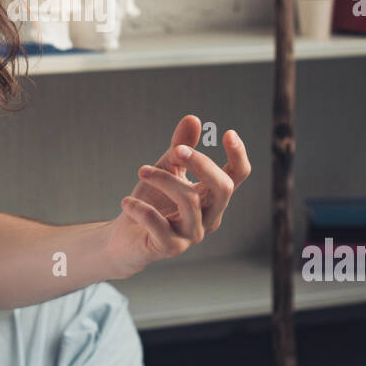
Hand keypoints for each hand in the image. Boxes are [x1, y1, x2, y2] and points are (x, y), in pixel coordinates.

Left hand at [104, 115, 251, 277]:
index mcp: (213, 196)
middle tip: (176, 150)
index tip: (227, 133)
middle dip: (201, 163)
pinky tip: (126, 202)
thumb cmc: (152, 200)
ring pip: (190, 201)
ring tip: (141, 171)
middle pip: (223, 188)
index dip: (238, 155)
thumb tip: (193, 118)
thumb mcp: (166, 169)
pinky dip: (141, 208)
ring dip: (163, 180)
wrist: (126, 236)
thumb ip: (180, 147)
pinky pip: (158, 223)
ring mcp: (192, 234)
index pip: (237, 176)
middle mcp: (210, 217)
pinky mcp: (170, 247)